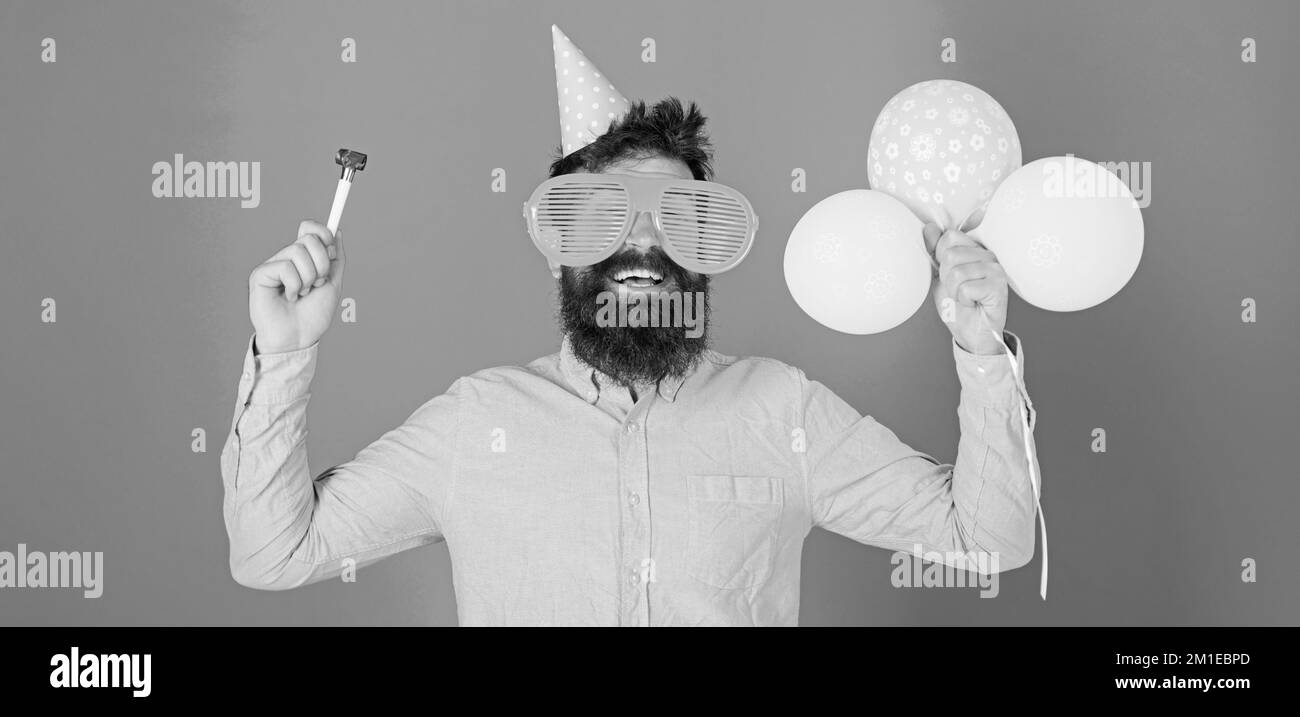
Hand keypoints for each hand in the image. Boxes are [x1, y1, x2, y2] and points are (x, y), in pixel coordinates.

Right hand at [248, 219, 345, 353]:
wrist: (299, 338)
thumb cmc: (313, 315)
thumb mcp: (333, 284)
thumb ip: (336, 259)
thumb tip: (337, 231)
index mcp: (304, 258)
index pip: (310, 229)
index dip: (323, 232)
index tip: (332, 251)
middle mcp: (287, 258)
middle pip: (308, 238)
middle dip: (322, 264)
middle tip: (317, 283)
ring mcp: (273, 265)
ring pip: (297, 251)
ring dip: (308, 278)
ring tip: (302, 294)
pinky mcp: (260, 274)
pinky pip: (285, 266)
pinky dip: (294, 285)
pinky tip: (289, 297)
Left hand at [923, 223, 1007, 354]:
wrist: (970, 333)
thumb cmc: (957, 305)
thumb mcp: (940, 276)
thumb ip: (935, 252)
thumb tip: (929, 228)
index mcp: (974, 250)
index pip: (949, 236)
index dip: (940, 258)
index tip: (948, 274)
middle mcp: (988, 255)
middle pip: (950, 254)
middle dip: (946, 277)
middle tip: (958, 289)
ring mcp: (995, 269)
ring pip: (956, 272)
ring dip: (954, 291)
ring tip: (965, 297)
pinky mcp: (999, 285)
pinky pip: (966, 288)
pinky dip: (963, 300)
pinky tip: (974, 303)